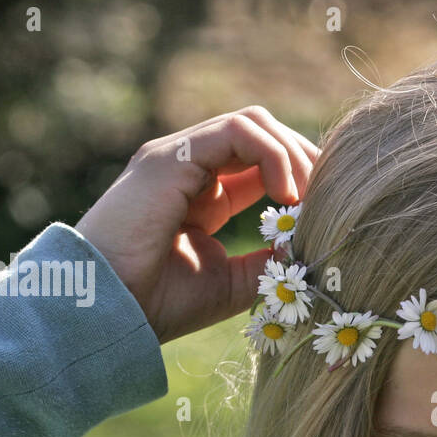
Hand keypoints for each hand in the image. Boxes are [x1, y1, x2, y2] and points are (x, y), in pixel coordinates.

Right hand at [75, 107, 318, 343]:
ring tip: (308, 199)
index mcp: (202, 195)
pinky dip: (274, 156)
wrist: (108, 312)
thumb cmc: (158, 304)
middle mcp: (190, 168)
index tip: (327, 213)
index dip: (302, 180)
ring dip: (294, 154)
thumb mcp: (234, 281)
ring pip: (254, 123)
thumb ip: (271, 258)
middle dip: (305, 162)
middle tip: (328, 201)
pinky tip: (286, 196)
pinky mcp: (172, 157)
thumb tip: (315, 243)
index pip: (263, 163)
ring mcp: (178, 157)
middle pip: (263, 134)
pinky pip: (238, 131)